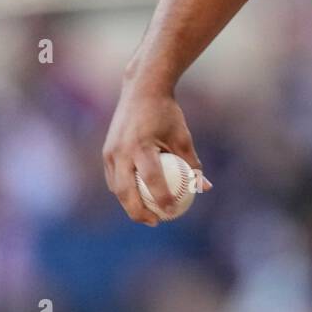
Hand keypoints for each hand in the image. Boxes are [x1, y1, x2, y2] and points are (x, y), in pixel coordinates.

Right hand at [102, 81, 207, 225]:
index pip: (151, 181)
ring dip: (129, 204)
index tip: (172, 213)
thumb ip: (192, 163)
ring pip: (116, 188)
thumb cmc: (167, 113)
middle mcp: (121, 151)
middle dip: (138, 212)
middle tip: (156, 222)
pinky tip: (138, 198)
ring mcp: (110, 152)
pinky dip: (124, 190)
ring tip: (147, 215)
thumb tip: (205, 188)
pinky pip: (114, 178)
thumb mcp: (183, 136)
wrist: (141, 90)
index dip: (161, 200)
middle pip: (126, 192)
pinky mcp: (106, 152)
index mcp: (140, 146)